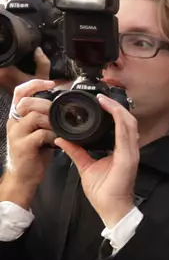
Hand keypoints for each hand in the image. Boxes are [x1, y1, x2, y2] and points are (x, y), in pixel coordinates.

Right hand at [1, 78, 59, 205]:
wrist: (24, 176)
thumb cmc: (34, 153)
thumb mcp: (38, 132)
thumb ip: (45, 119)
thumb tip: (63, 109)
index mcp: (18, 117)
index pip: (19, 93)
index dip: (34, 84)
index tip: (51, 83)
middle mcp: (14, 123)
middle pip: (26, 102)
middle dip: (47, 104)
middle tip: (60, 112)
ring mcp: (17, 134)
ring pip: (35, 117)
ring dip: (52, 120)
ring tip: (61, 128)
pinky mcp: (23, 146)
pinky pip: (40, 134)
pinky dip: (53, 135)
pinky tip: (59, 140)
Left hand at [58, 94, 140, 227]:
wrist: (110, 208)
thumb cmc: (103, 192)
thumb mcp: (85, 166)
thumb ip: (76, 151)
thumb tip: (62, 139)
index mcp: (121, 151)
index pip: (121, 126)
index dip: (113, 112)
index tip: (100, 102)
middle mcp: (129, 150)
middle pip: (127, 121)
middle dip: (115, 106)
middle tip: (101, 96)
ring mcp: (131, 154)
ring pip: (129, 124)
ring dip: (117, 109)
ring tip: (104, 99)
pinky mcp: (128, 158)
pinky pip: (125, 135)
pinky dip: (119, 120)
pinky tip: (111, 111)